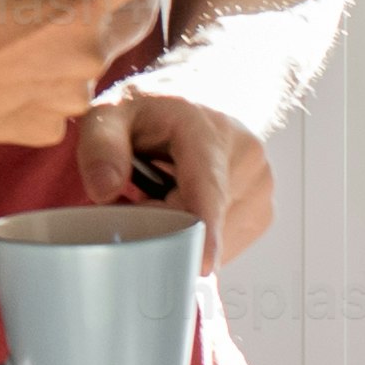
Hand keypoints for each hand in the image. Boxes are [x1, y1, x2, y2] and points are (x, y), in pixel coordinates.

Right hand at [0, 0, 216, 153]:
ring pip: (99, 52)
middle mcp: (87, 55)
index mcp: (76, 4)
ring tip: (19, 28)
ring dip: (79, 32)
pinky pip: (70, 87)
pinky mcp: (52, 125)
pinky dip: (53, 69)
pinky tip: (8, 63)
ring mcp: (72, 96)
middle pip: (134, 11)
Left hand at [89, 89, 277, 270]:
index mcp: (206, 130)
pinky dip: (198, 239)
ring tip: (165, 194)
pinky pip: (224, 246)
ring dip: (180, 233)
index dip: (204, 231)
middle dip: (161, 226)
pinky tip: (186, 207)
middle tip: (137, 197)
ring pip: (212, 240)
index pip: (206, 188)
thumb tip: (102, 191)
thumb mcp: (112, 111)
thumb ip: (101, 144)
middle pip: (199, 223)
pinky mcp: (263, 213)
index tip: (202, 266)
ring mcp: (261, 187)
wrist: (199, 98)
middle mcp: (246, 157)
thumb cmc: (154, 110)